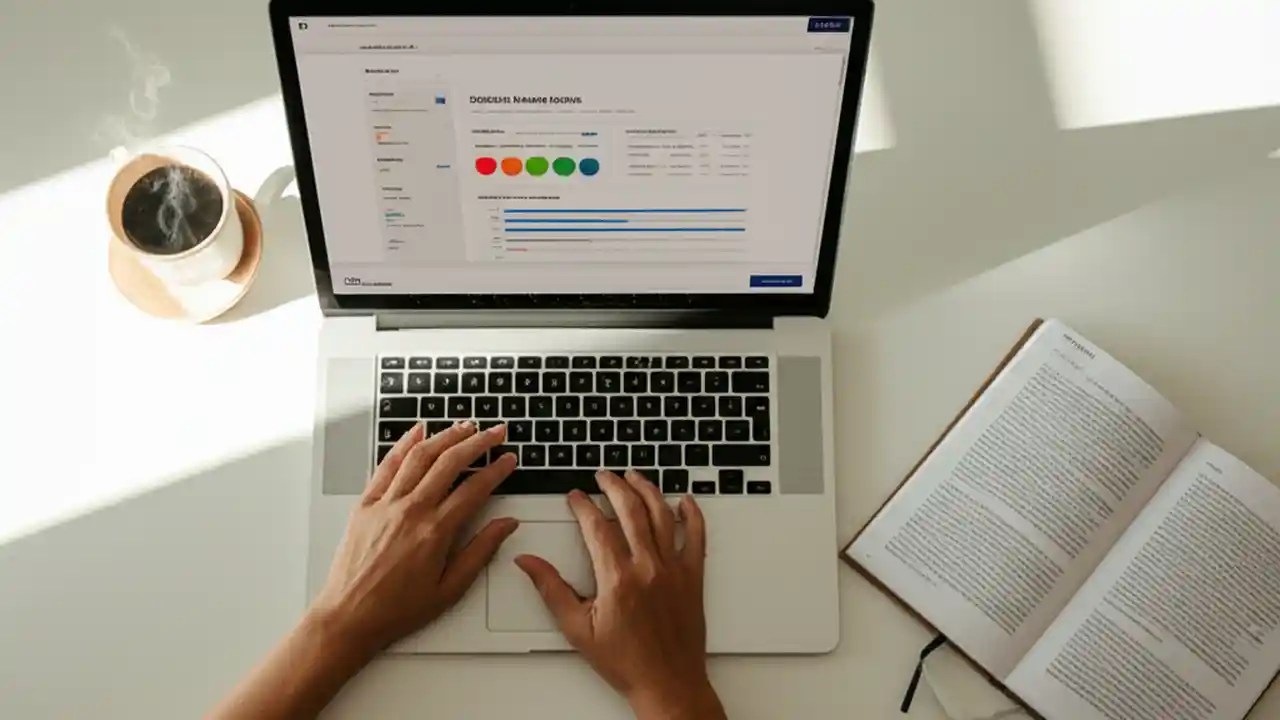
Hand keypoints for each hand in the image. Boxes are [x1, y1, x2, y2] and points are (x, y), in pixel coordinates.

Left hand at [309, 421, 518, 657]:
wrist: (348, 617)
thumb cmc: (396, 610)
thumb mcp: (450, 588)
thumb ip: (481, 551)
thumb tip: (505, 526)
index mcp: (435, 532)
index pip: (475, 488)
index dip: (497, 470)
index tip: (508, 460)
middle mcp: (411, 511)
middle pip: (450, 462)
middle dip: (478, 442)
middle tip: (495, 432)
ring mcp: (385, 504)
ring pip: (420, 456)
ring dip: (445, 436)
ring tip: (464, 426)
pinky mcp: (365, 505)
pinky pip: (386, 465)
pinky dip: (404, 444)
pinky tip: (417, 432)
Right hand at [516, 471, 724, 719]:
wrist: (667, 683)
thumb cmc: (626, 662)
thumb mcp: (577, 629)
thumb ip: (551, 590)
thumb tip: (527, 563)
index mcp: (617, 579)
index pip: (596, 526)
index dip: (583, 505)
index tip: (575, 496)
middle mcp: (648, 568)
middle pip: (631, 510)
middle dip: (614, 485)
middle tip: (603, 475)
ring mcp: (674, 569)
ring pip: (662, 515)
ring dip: (647, 490)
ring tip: (634, 476)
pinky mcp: (693, 576)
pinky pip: (696, 536)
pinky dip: (692, 514)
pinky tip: (685, 501)